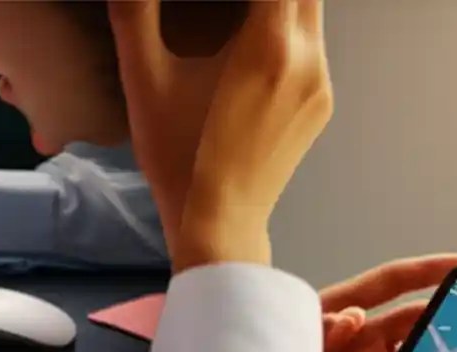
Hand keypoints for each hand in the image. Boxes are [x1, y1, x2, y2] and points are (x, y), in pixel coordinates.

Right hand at [109, 0, 331, 268]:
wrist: (219, 224)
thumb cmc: (177, 157)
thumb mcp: (145, 82)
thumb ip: (135, 14)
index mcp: (271, 46)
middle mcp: (309, 59)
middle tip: (228, 2)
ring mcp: (321, 83)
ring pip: (312, 10)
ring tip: (239, 11)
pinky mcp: (320, 104)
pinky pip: (312, 45)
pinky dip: (288, 25)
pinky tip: (253, 38)